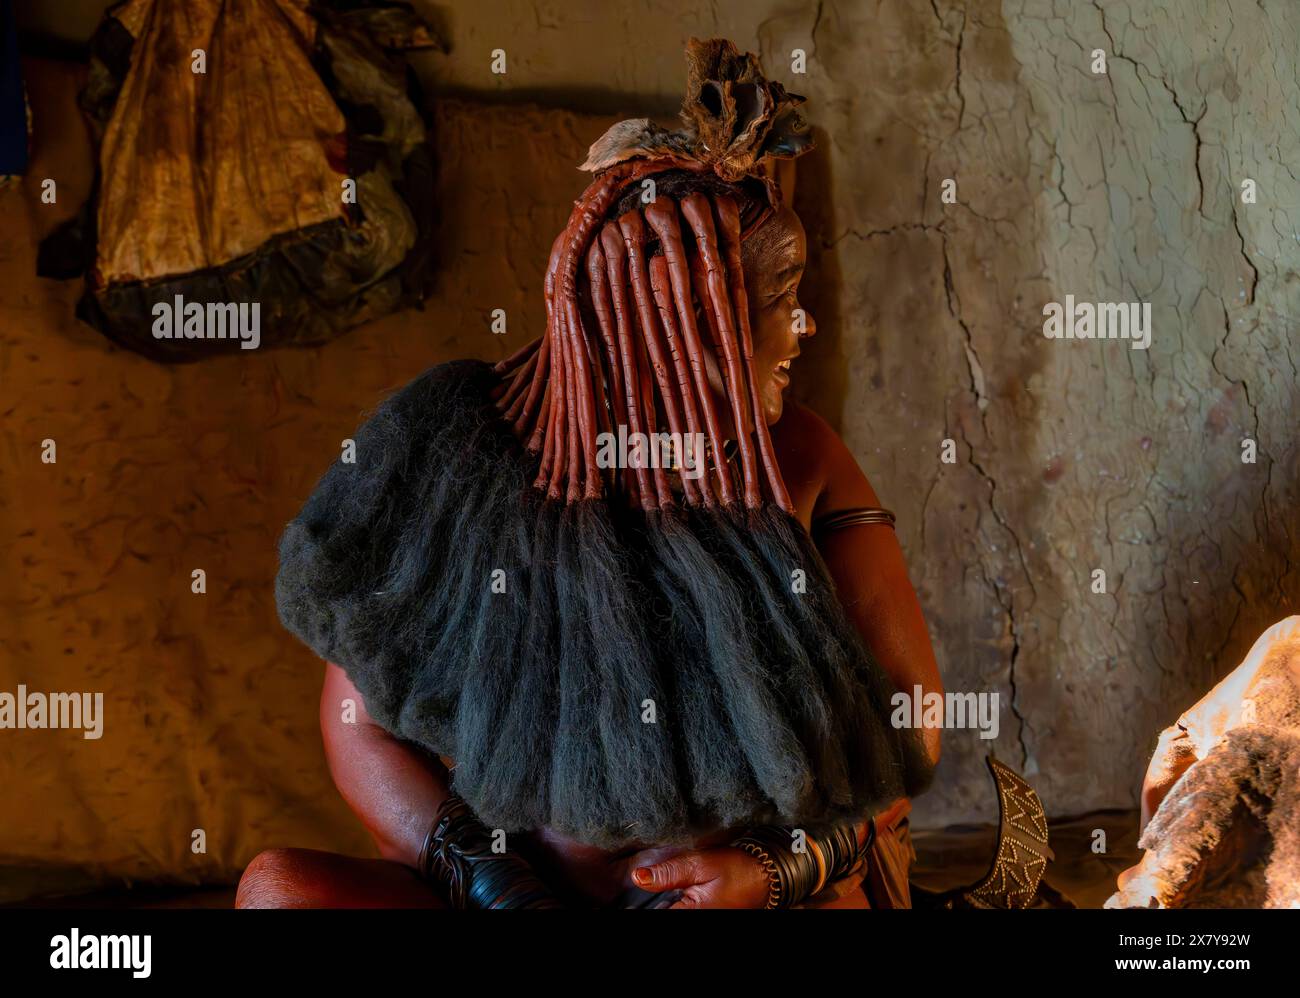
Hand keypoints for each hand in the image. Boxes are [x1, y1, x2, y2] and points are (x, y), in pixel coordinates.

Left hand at [628, 845, 770, 908]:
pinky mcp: (701, 912)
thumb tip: (637, 877)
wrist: (766, 878)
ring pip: (667, 909)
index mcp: (692, 913)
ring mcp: (699, 917)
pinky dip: (671, 902)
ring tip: (657, 885)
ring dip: (661, 901)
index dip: (638, 905)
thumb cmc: (738, 869)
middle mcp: (694, 919)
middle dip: (650, 901)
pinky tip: (670, 894)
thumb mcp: (701, 864)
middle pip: (659, 910)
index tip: (624, 899)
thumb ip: (669, 873)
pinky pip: (677, 908)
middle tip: (645, 881)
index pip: (654, 912)